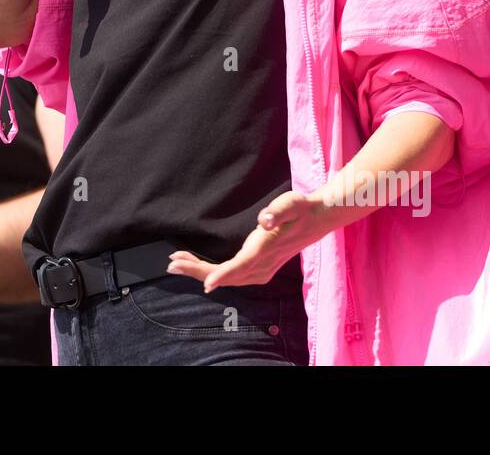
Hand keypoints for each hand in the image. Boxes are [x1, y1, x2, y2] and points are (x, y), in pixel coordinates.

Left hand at [167, 191, 333, 292]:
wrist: (317, 220)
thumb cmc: (300, 209)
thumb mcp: (291, 203)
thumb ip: (277, 211)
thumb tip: (264, 221)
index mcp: (267, 250)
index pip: (242, 266)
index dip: (223, 275)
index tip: (207, 284)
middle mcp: (263, 265)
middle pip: (227, 275)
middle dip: (197, 271)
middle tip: (172, 263)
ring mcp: (262, 270)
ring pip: (227, 277)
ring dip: (200, 271)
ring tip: (176, 262)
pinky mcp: (259, 269)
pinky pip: (232, 275)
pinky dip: (212, 272)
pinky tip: (198, 267)